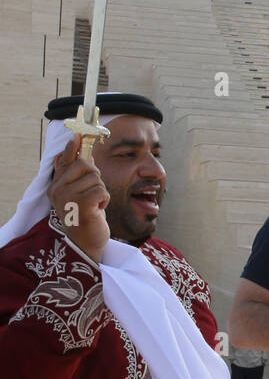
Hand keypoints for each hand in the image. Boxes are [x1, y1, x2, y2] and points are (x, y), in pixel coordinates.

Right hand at [48, 134, 109, 263]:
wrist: (86, 244)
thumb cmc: (84, 217)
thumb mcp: (78, 194)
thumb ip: (76, 173)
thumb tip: (80, 149)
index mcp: (55, 186)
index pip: (64, 161)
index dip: (71, 147)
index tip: (78, 134)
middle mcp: (57, 190)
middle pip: (85, 165)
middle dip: (95, 176)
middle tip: (92, 194)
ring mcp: (68, 197)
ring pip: (95, 178)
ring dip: (100, 191)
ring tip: (94, 205)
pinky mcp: (81, 205)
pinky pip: (101, 190)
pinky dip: (104, 200)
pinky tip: (98, 210)